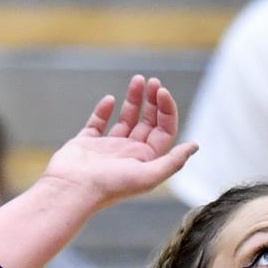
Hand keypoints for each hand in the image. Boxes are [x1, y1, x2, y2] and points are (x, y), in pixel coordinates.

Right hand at [38, 75, 197, 210]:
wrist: (73, 189)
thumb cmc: (111, 185)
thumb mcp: (149, 175)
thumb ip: (173, 161)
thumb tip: (195, 146)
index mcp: (146, 160)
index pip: (164, 131)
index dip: (166, 110)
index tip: (161, 91)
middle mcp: (130, 154)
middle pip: (148, 123)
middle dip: (153, 101)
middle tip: (154, 81)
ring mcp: (108, 148)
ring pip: (125, 119)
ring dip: (133, 100)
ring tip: (138, 79)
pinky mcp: (87, 143)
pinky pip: (98, 123)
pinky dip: (104, 110)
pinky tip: (110, 99)